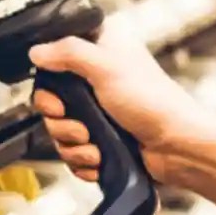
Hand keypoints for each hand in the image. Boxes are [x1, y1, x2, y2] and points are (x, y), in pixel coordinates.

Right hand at [29, 14, 213, 183]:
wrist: (178, 147)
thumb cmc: (154, 102)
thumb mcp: (107, 67)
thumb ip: (69, 53)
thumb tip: (37, 51)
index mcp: (100, 52)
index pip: (54, 61)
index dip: (49, 84)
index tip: (57, 100)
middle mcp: (96, 80)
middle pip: (51, 104)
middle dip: (62, 124)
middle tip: (81, 129)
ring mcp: (99, 113)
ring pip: (61, 132)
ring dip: (74, 147)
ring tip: (95, 149)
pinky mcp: (102, 140)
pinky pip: (74, 153)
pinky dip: (83, 162)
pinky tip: (99, 161)